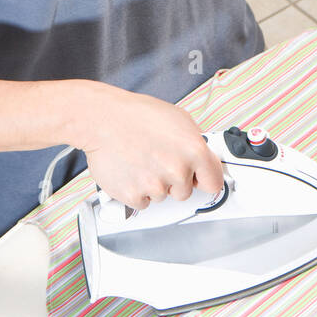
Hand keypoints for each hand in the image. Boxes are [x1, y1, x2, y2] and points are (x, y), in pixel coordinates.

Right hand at [78, 84, 222, 209]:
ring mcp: (155, 186)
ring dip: (154, 183)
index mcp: (193, 150)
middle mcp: (177, 170)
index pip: (214, 182)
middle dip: (174, 179)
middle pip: (184, 192)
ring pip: (162, 196)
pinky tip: (131, 169)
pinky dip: (136, 189)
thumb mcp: (178, 118)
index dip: (204, 179)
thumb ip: (194, 143)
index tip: (199, 179)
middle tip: (158, 158)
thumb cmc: (136, 115)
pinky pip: (143, 201)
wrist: (102, 118)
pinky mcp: (134, 196)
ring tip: (141, 158)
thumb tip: (203, 159)